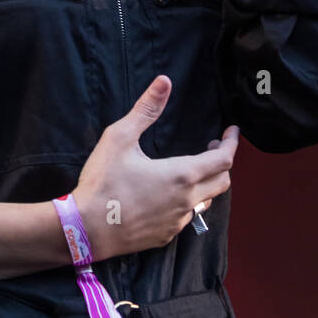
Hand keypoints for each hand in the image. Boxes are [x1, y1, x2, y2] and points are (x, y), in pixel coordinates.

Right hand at [73, 75, 237, 260]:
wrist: (85, 229)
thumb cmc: (102, 182)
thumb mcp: (119, 138)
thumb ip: (146, 109)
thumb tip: (164, 81)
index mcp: (182, 175)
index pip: (224, 159)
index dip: (231, 143)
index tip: (231, 131)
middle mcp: (186, 200)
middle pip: (223, 181)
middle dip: (222, 162)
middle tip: (211, 147)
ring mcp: (177, 221)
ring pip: (206, 201)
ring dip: (207, 183)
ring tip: (192, 170)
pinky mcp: (165, 236)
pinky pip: (187, 217)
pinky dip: (188, 202)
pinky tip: (171, 195)